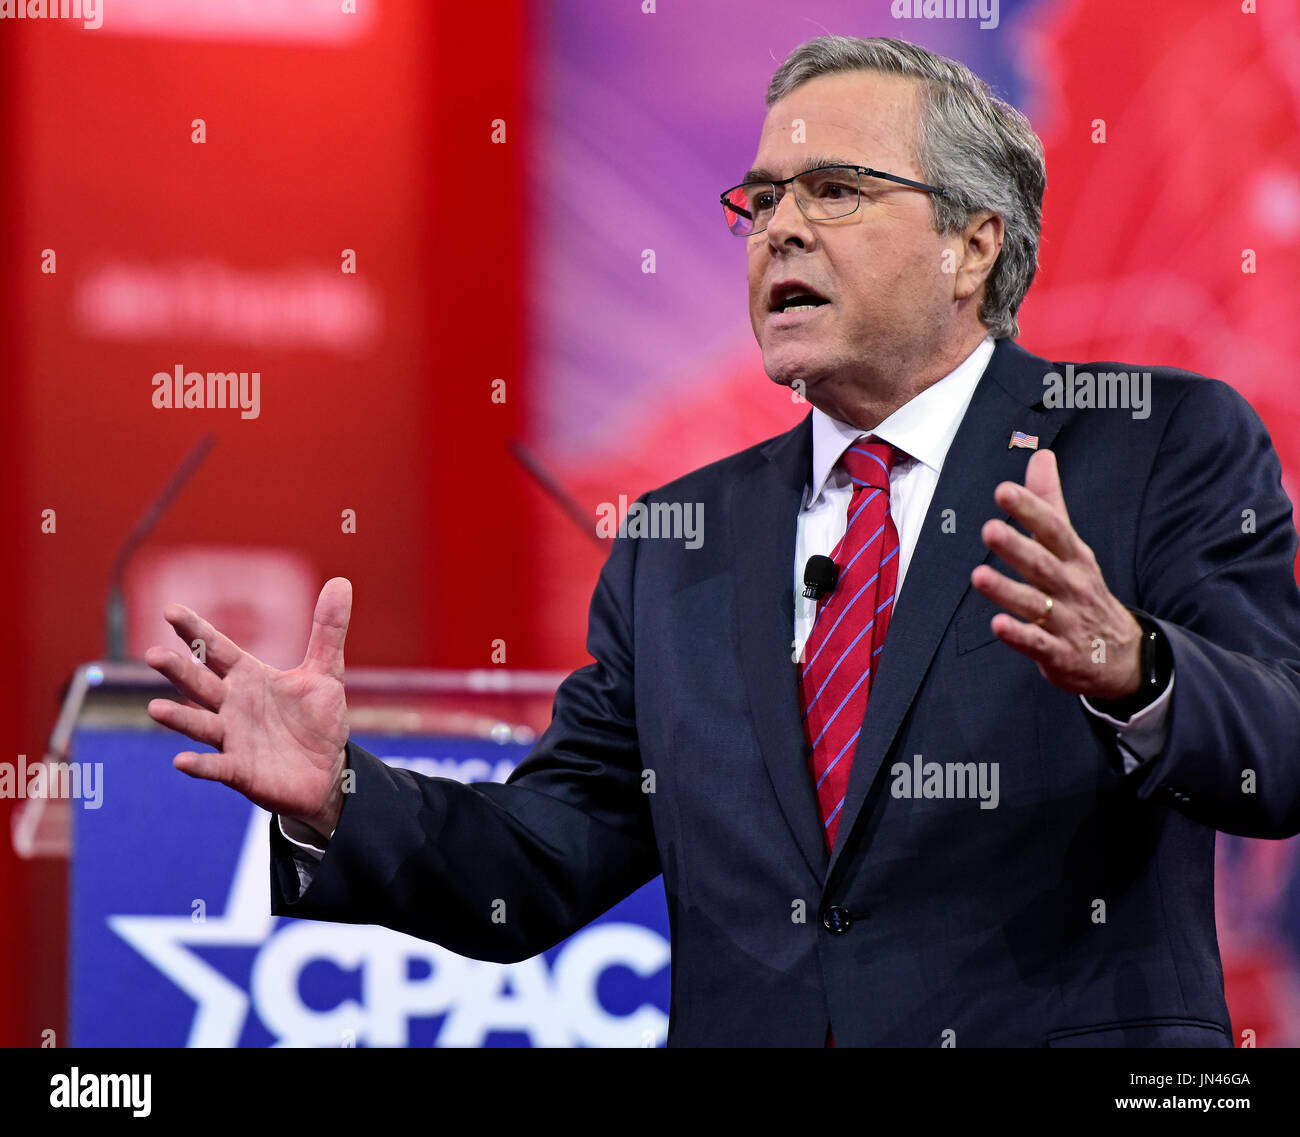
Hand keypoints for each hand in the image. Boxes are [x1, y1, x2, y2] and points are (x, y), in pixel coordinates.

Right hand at [145, 577, 352, 837]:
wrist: (327, 769)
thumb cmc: (316, 719)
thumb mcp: (326, 672)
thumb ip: (328, 630)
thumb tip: (341, 581)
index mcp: (248, 677)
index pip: (216, 649)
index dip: (195, 631)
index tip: (171, 610)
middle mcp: (232, 705)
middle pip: (200, 684)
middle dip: (179, 670)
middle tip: (154, 655)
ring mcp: (233, 738)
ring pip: (201, 724)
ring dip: (180, 718)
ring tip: (156, 709)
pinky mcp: (241, 770)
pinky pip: (217, 766)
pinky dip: (200, 765)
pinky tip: (182, 760)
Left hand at [971, 449, 1142, 700]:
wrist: (1123, 655)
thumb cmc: (1085, 591)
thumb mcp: (1073, 547)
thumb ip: (1050, 504)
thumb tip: (1039, 456)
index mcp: (1074, 558)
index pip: (1053, 529)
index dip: (1030, 510)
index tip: (1004, 491)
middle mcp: (1072, 586)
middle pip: (1042, 564)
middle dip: (1016, 547)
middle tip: (989, 529)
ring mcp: (1067, 621)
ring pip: (1035, 604)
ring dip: (1007, 591)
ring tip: (978, 577)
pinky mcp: (1059, 653)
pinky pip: (1038, 644)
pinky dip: (1019, 636)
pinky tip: (997, 626)